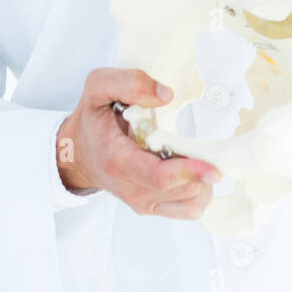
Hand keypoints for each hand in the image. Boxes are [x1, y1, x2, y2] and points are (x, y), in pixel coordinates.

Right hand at [56, 68, 221, 219]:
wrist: (77, 153)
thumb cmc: (92, 120)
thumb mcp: (98, 87)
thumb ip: (129, 83)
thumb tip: (165, 95)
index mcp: (117, 159)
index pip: (157, 176)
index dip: (188, 172)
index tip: (214, 168)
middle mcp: (130, 188)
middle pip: (182, 188)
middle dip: (201, 166)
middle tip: (200, 143)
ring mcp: (142, 202)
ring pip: (191, 201)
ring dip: (201, 178)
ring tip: (189, 153)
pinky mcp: (152, 207)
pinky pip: (189, 209)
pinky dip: (198, 190)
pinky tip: (189, 169)